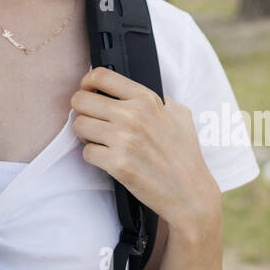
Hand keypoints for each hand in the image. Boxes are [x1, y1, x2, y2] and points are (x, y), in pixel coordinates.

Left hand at [70, 66, 221, 241]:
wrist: (190, 194)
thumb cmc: (185, 155)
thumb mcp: (179, 114)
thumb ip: (157, 99)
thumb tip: (133, 90)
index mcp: (146, 99)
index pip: (101, 76)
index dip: (87, 82)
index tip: (88, 90)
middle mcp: (133, 115)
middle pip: (81, 100)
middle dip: (82, 110)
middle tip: (92, 120)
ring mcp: (124, 140)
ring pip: (79, 125)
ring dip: (86, 134)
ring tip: (100, 140)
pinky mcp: (117, 164)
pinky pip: (86, 152)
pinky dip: (94, 156)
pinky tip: (108, 158)